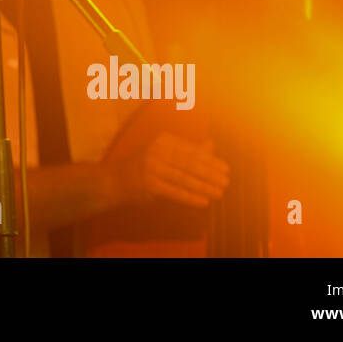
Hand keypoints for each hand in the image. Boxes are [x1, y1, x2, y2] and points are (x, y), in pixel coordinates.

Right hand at [112, 131, 229, 207]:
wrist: (116, 180)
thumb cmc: (146, 165)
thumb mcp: (165, 153)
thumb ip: (187, 150)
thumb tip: (210, 145)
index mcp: (163, 140)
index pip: (192, 151)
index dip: (211, 160)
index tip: (226, 169)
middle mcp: (156, 150)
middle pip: (190, 164)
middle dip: (210, 174)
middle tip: (226, 182)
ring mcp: (151, 167)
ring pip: (184, 179)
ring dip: (204, 187)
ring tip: (219, 193)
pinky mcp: (148, 184)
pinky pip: (175, 192)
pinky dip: (191, 198)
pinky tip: (204, 202)